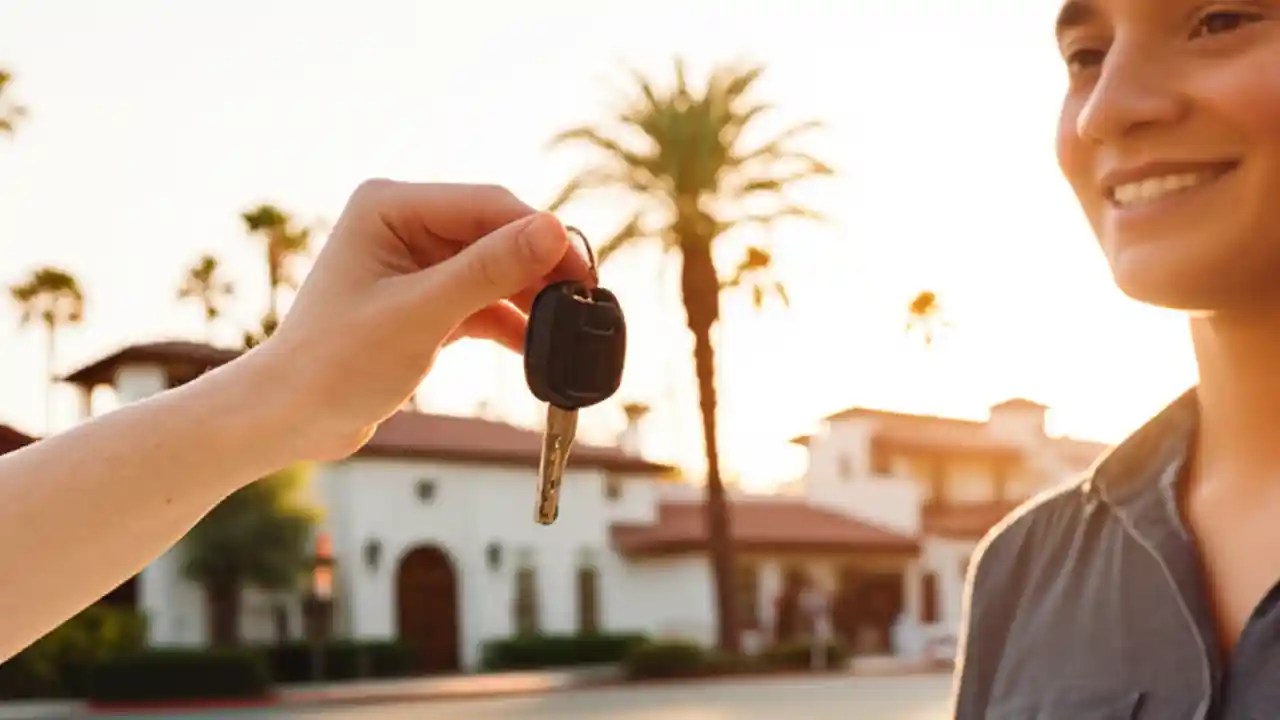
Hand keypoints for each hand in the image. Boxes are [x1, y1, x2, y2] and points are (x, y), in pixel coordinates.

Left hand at [254, 179, 590, 461]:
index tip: (584, 272)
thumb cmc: (337, 363)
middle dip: (540, 270)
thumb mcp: (420, 315)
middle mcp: (404, 223)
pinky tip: (539, 349)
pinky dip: (510, 322)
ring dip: (530, 299)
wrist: (291, 418)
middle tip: (584, 305)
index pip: (488, 206)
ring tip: (567, 331)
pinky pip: (483, 299)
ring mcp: (416, 261)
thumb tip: (554, 231)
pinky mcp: (425, 298)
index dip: (542, 237)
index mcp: (391, 206)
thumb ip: (488, 270)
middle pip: (498, 234)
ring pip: (496, 269)